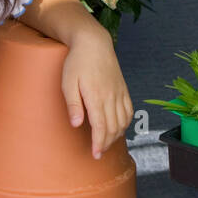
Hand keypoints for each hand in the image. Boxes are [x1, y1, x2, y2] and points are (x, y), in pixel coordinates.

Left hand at [61, 23, 132, 159]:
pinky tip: (119, 127)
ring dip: (116, 135)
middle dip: (106, 143)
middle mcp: (111, 97)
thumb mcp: (68, 83)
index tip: (96, 154)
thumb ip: (73, 105)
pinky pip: (129, 110)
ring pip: (122, 121)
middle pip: (113, 127)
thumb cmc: (77, 62)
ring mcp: (119, 93)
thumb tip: (76, 124)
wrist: (94, 43)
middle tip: (99, 153)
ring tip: (107, 143)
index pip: (100, 127)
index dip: (99, 143)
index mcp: (97, 97)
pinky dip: (125, 122)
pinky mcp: (123, 89)